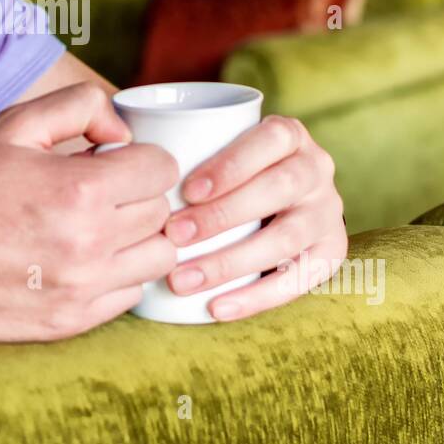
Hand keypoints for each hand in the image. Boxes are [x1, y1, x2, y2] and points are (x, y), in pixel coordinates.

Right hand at [0, 82, 179, 341]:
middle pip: (163, 212)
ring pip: (160, 257)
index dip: (142, 158)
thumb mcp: (13, 126)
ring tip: (103, 227)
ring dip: (140, 238)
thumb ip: (79, 106)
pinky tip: (86, 260)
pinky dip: (120, 275)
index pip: (162, 169)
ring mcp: (85, 288)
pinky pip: (132, 293)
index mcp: (81, 191)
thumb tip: (124, 132)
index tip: (116, 162)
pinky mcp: (75, 320)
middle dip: (139, 194)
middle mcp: (91, 244)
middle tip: (102, 193)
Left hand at [161, 115, 346, 320]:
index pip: (270, 140)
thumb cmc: (226, 172)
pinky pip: (300, 280)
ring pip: (287, 237)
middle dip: (223, 214)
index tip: (187, 190)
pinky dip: (256, 297)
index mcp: (290, 135)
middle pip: (279, 187)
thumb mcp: (215, 146)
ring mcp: (328, 212)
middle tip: (173, 236)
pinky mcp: (330, 252)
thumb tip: (113, 150)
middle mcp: (317, 169)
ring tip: (183, 280)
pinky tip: (217, 308)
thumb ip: (181, 145)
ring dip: (232, 261)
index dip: (232, 164)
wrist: (280, 203)